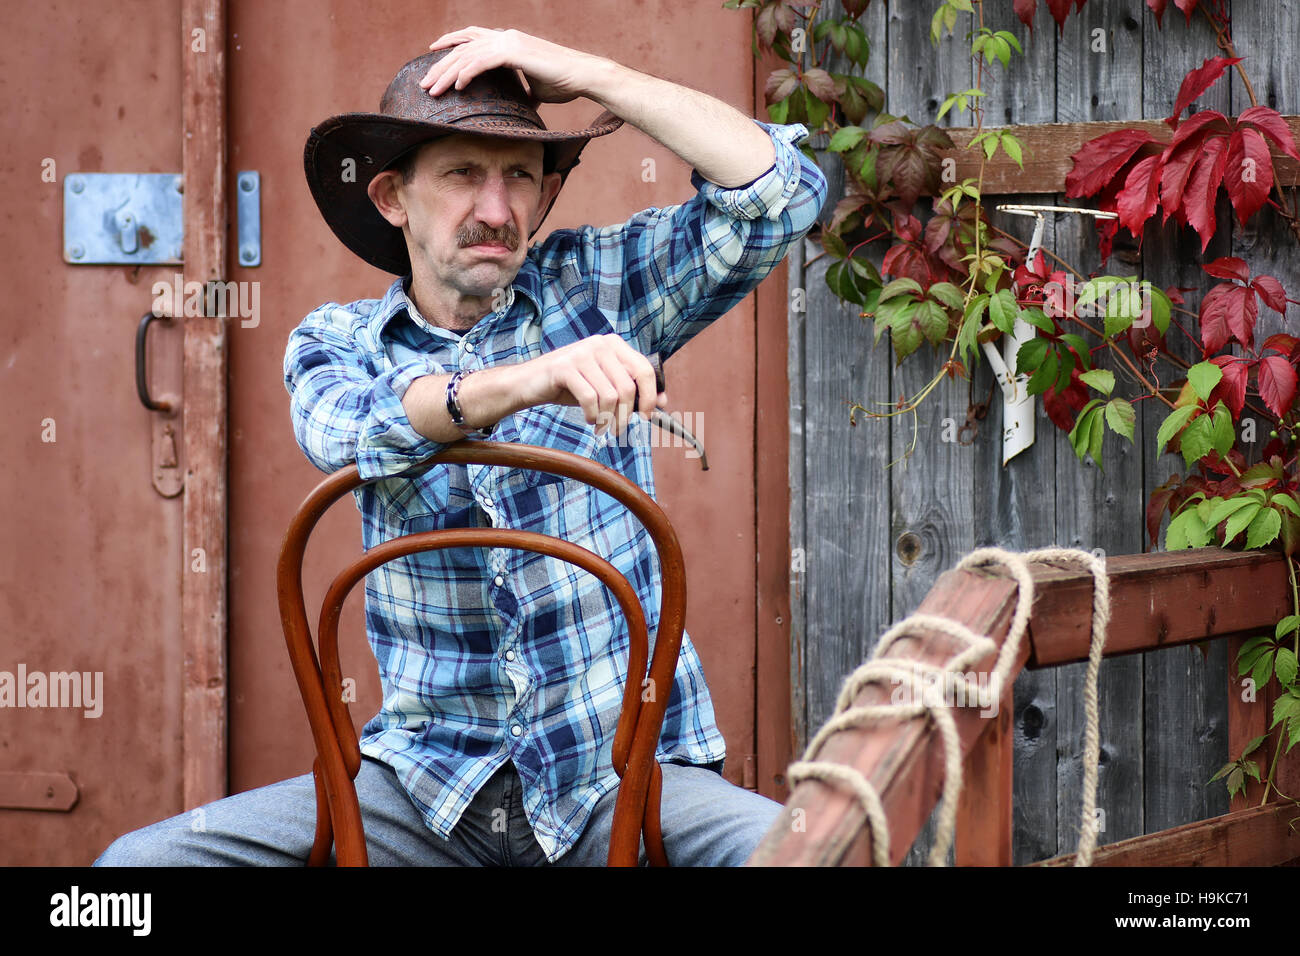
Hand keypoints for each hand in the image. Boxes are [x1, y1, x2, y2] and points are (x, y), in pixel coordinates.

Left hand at [421, 27, 604, 104]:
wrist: (583, 76)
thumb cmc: (564, 82)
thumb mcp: (536, 87)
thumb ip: (523, 91)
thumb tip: (519, 106)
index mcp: (509, 41)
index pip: (472, 37)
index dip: (451, 43)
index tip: (433, 54)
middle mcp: (506, 37)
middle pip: (463, 47)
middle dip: (440, 65)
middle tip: (425, 83)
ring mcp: (509, 42)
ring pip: (468, 55)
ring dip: (447, 74)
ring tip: (432, 90)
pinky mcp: (514, 52)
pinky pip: (482, 62)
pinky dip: (466, 74)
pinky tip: (456, 86)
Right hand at [523, 334, 666, 436]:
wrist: (531, 382)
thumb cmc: (571, 385)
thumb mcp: (604, 385)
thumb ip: (632, 390)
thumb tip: (664, 402)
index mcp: (614, 344)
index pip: (644, 370)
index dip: (650, 396)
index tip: (647, 416)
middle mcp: (600, 344)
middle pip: (627, 387)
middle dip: (626, 415)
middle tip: (618, 430)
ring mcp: (581, 353)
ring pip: (610, 396)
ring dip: (608, 419)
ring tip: (601, 426)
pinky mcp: (564, 367)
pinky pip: (590, 399)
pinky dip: (593, 415)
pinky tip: (589, 419)